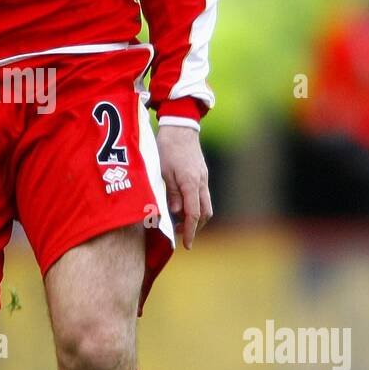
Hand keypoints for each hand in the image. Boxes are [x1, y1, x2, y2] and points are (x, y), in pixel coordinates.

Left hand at [156, 124, 211, 248]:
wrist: (180, 125)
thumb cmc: (167, 147)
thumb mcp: (162, 171)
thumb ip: (171, 193)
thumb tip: (178, 213)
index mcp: (191, 183)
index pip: (194, 214)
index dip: (190, 231)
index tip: (186, 244)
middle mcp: (201, 182)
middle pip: (204, 213)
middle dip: (195, 227)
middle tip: (180, 234)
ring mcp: (203, 177)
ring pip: (206, 205)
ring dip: (195, 217)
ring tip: (179, 221)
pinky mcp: (202, 173)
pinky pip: (202, 195)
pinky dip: (195, 205)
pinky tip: (182, 206)